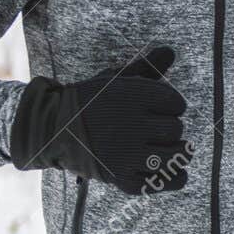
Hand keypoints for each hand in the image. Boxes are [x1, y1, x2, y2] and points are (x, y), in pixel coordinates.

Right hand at [10, 46, 190, 194]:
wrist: (53, 128)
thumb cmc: (91, 101)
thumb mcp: (115, 79)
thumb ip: (145, 67)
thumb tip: (170, 51)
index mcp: (131, 98)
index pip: (176, 103)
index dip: (174, 104)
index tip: (165, 107)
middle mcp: (130, 126)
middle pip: (175, 129)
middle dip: (172, 128)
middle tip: (161, 129)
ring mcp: (126, 155)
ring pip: (174, 156)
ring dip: (180, 153)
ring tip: (178, 150)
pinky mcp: (120, 177)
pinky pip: (159, 183)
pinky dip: (173, 179)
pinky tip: (176, 172)